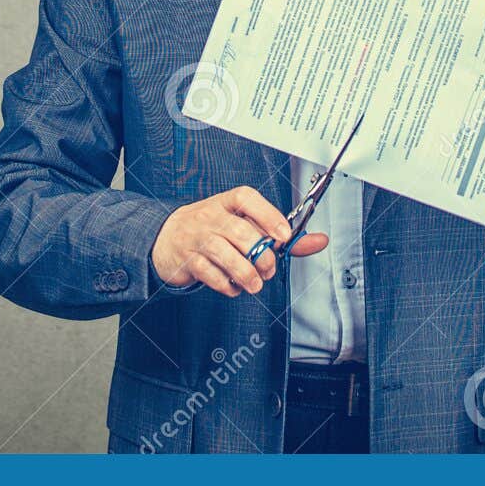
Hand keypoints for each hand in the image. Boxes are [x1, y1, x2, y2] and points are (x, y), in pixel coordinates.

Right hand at [151, 186, 328, 295]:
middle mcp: (211, 216)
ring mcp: (197, 237)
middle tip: (269, 270)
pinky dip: (228, 286)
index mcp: (227, 202)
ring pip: (226, 255)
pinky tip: (234, 286)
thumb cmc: (212, 229)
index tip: (284, 235)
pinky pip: (211, 274)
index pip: (247, 199)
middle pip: (241, 233)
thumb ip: (280, 235)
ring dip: (246, 274)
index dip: (268, 215)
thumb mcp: (243, 224)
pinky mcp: (188, 260)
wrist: (166, 238)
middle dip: (262, 256)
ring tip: (255, 283)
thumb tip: (318, 241)